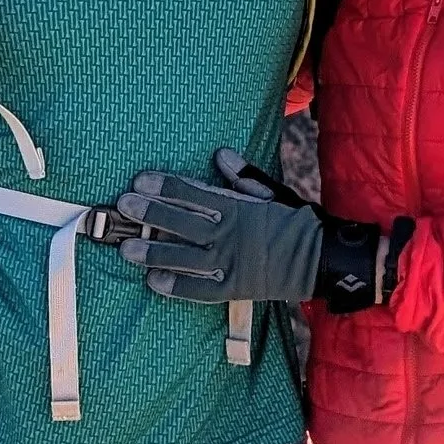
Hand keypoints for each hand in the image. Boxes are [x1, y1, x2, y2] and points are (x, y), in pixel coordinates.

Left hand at [116, 152, 325, 303]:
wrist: (319, 259)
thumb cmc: (293, 221)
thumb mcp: (270, 192)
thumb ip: (242, 176)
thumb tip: (220, 154)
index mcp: (236, 208)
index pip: (194, 194)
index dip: (166, 186)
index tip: (140, 181)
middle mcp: (228, 235)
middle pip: (182, 223)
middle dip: (151, 213)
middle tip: (124, 206)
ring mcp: (229, 263)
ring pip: (184, 257)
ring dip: (154, 251)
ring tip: (126, 248)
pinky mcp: (232, 287)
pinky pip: (199, 289)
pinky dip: (177, 286)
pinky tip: (153, 281)